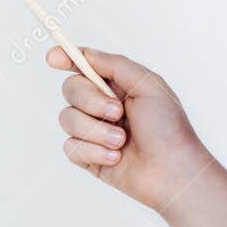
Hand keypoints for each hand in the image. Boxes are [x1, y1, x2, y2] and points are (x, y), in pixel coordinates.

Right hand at [47, 48, 209, 213]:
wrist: (172, 172)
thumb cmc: (169, 129)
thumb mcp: (149, 85)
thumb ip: (116, 65)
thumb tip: (86, 55)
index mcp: (119, 86)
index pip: (85, 66)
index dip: (67, 59)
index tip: (53, 58)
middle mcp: (103, 106)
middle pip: (71, 89)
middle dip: (90, 100)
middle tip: (118, 112)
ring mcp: (94, 131)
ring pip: (67, 118)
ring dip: (96, 130)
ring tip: (122, 141)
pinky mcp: (88, 157)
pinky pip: (71, 146)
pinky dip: (94, 152)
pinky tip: (116, 158)